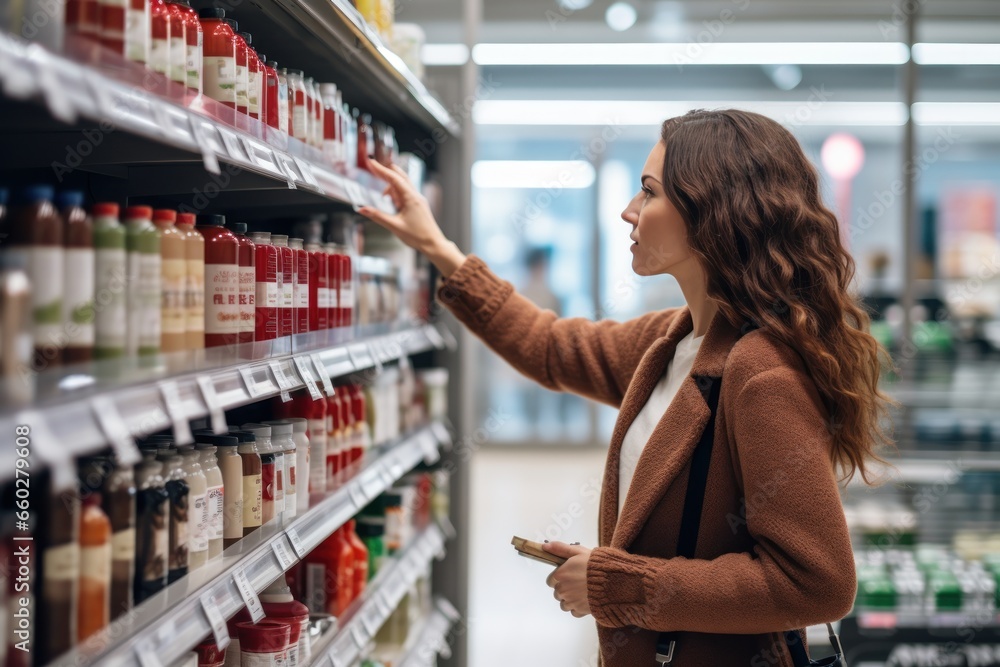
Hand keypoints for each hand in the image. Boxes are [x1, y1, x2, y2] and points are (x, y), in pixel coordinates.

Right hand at [356, 160, 464, 276]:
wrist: (433, 244)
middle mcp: (416, 195)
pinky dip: (397, 194)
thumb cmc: (417, 236)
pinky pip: (406, 193)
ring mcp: (418, 200)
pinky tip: (393, 203)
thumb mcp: (394, 226)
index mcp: (410, 198)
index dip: (380, 169)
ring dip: (391, 186)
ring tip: (384, 198)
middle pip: (400, 176)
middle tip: (373, 167)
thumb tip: (362, 209)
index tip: (370, 162)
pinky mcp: (418, 205)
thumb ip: (377, 216)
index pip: (393, 178)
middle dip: (386, 171)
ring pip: (403, 185)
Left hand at [543, 541, 592, 617]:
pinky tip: (586, 600)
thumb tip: (544, 546)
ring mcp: (570, 602)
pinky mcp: (580, 611)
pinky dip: (578, 608)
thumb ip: (560, 549)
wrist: (613, 581)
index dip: (560, 577)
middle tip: (578, 583)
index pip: (551, 580)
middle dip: (565, 588)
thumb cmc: (596, 565)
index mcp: (560, 575)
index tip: (569, 575)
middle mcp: (562, 590)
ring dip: (570, 599)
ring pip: (564, 604)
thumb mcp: (579, 551)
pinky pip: (574, 612)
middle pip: (557, 592)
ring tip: (583, 592)